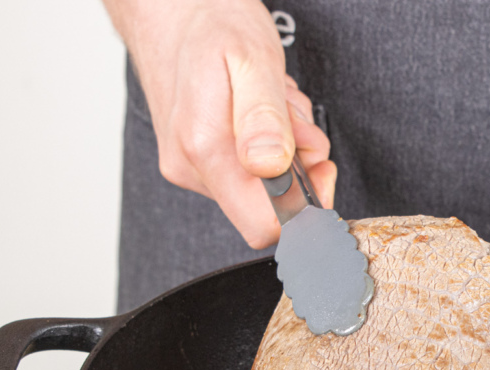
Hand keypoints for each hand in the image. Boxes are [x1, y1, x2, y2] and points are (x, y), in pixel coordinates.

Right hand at [112, 0, 335, 247]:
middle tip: (295, 118)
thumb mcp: (251, 59)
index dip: (304, 209)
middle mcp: (192, 168)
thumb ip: (263, 117)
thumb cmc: (213, 24)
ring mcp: (192, 167)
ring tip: (275, 103)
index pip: (264, 227)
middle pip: (270, 206)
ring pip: (263, 186)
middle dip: (299, 166)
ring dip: (287, 149)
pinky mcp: (198, 160)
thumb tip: (272, 168)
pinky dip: (270, 143)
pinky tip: (262, 109)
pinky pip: (250, 170)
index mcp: (205, 150)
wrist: (171, 9)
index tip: (318, 167)